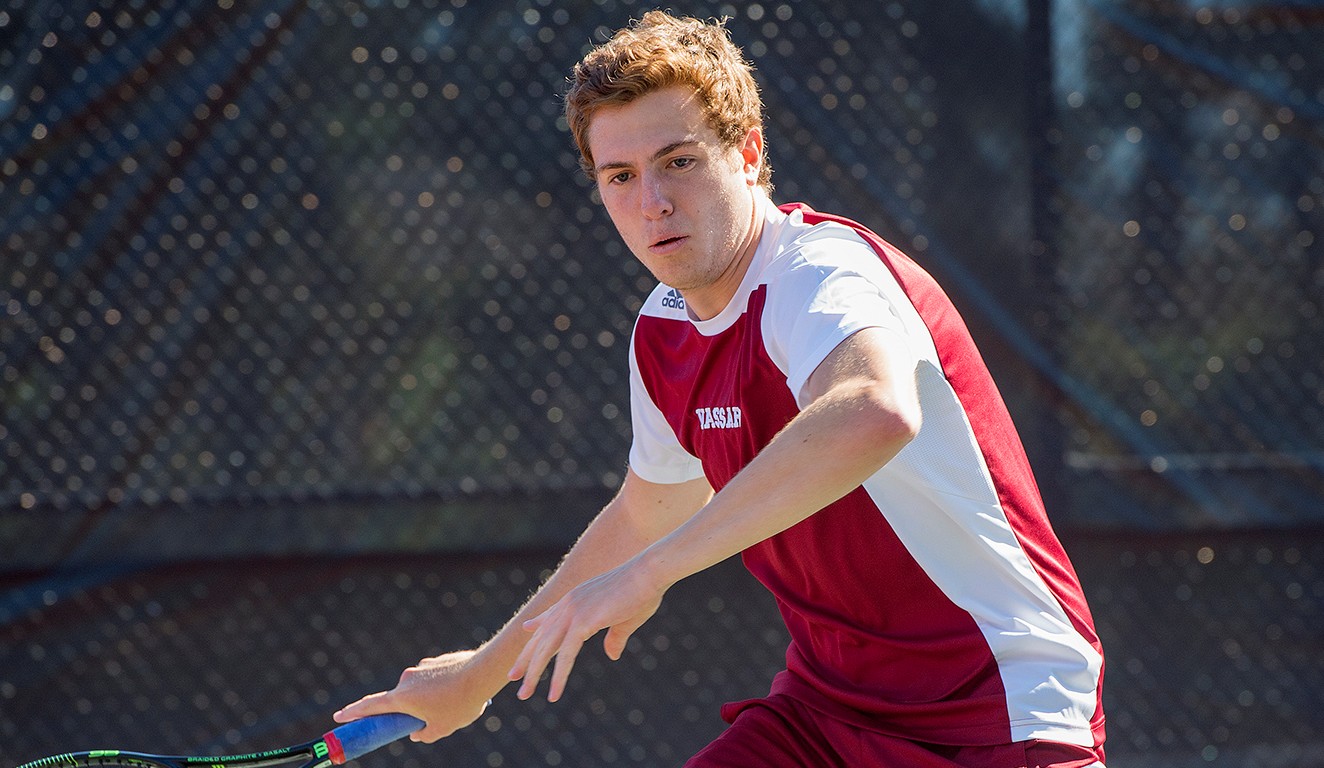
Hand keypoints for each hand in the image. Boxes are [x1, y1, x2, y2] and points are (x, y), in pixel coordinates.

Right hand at [333, 650, 491, 742]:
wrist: (482, 673)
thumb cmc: (460, 703)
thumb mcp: (441, 728)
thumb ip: (424, 734)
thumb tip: (416, 732)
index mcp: (402, 697)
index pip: (371, 706)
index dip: (353, 713)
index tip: (339, 716)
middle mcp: (407, 679)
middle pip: (400, 700)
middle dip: (412, 712)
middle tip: (430, 719)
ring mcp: (421, 668)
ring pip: (420, 690)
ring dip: (430, 700)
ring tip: (454, 705)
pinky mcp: (435, 661)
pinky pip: (432, 679)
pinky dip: (440, 688)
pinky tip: (459, 692)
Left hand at [507, 559, 665, 702]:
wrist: (651, 573)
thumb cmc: (644, 591)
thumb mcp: (625, 619)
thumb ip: (615, 638)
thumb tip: (611, 655)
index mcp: (577, 598)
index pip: (551, 616)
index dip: (537, 627)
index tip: (526, 632)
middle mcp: (570, 604)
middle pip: (541, 636)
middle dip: (525, 659)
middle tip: (512, 677)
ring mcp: (574, 612)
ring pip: (546, 649)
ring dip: (534, 673)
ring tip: (524, 694)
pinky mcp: (583, 622)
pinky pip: (566, 655)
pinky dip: (558, 676)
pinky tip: (553, 694)